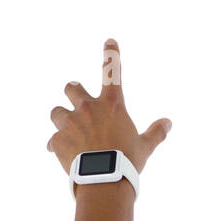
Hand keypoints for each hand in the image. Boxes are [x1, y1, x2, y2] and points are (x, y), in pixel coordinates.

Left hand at [47, 38, 170, 174]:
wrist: (104, 180)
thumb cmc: (128, 161)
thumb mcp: (146, 146)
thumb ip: (156, 132)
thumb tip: (168, 122)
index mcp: (112, 105)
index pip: (112, 72)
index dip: (112, 54)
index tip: (109, 40)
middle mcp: (88, 108)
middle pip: (72, 88)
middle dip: (73, 91)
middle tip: (75, 96)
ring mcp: (70, 123)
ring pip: (56, 111)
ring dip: (61, 118)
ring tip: (67, 130)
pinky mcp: (56, 140)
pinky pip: (52, 139)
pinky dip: (56, 145)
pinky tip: (60, 154)